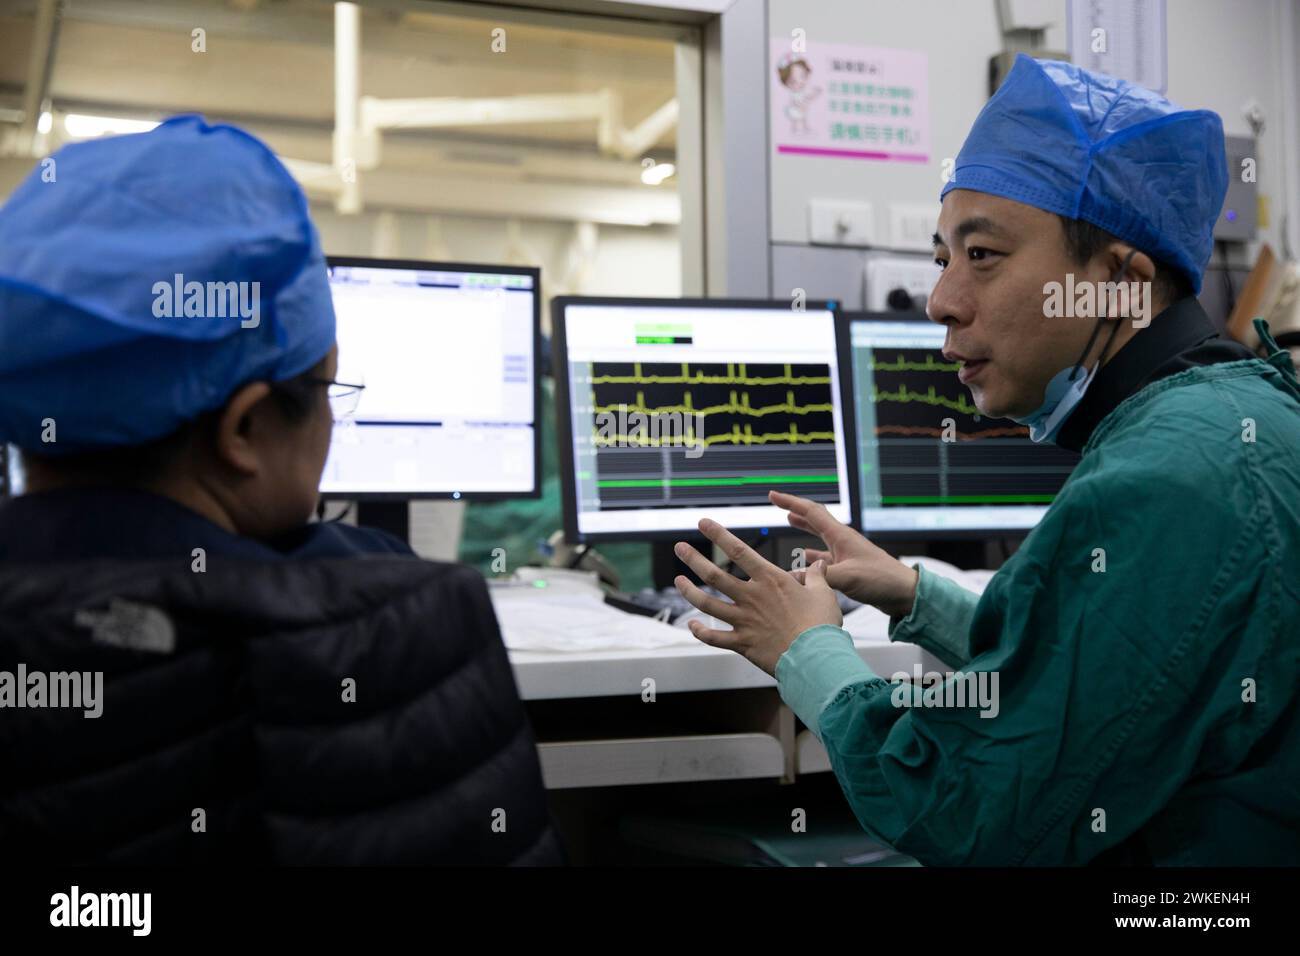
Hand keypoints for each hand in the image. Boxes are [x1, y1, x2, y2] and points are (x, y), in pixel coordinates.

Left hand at [673, 518, 842, 675]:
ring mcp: (744, 620)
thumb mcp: (823, 593)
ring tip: (678, 581)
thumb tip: (819, 564)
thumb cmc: (821, 625)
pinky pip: (714, 637)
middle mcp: (752, 597)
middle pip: (714, 575)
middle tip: (680, 548)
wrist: (816, 658)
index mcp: (770, 580)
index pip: (739, 551)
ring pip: (707, 604)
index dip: (719, 535)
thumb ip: (816, 577)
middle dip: (694, 559)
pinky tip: (692, 625)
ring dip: (689, 591)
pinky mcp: (742, 643)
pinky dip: (700, 632)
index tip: (703, 523)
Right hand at [769, 490, 918, 618]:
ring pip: (820, 536)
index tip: (773, 495)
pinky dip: (813, 555)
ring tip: (790, 521)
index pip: (811, 512)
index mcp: (841, 536)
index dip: (790, 502)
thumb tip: (790, 577)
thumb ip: (818, 577)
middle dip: (796, 510)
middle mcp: (843, 540)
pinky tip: (807, 559)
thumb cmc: (881, 580)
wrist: (904, 593)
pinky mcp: (850, 567)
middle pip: (815, 519)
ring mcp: (847, 553)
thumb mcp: (846, 577)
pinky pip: (826, 556)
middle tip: (779, 503)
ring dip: (804, 528)